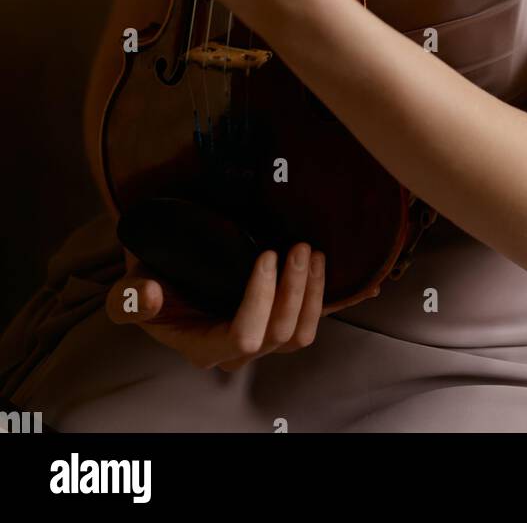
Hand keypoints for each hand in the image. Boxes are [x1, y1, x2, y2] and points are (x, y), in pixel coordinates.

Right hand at [105, 245, 380, 371]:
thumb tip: (148, 295)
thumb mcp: (125, 290)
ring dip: (313, 293)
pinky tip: (333, 268)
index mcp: (205, 346)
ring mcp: (263, 337)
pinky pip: (310, 321)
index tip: (265, 255)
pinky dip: (325, 297)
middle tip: (298, 246)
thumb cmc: (148, 282)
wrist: (165, 273)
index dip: (261, 300)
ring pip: (301, 332)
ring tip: (312, 252)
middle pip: (280, 334)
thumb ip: (125, 300)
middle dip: (295, 289)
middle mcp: (238, 349)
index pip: (244, 337)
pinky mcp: (279, 320)